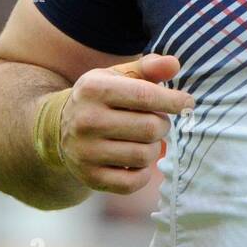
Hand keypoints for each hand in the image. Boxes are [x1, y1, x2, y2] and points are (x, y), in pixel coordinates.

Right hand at [59, 53, 192, 194]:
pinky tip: (137, 161)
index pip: (146, 96)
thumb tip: (174, 64)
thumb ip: (148, 67)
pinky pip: (133, 182)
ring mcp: (86, 152)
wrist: (59, 130)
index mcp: (94, 89)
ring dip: (154, 148)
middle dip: (163, 124)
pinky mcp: (90, 177)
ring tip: (144, 139)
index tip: (187, 103)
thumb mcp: (118, 76)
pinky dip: (143, 173)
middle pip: (150, 128)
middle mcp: (86, 120)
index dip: (174, 100)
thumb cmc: (101, 99)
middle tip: (157, 122)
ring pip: (145, 155)